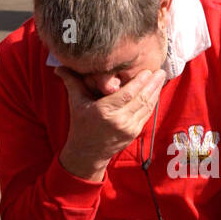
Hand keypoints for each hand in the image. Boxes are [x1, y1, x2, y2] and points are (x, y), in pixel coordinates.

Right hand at [56, 66, 165, 181]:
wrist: (87, 152)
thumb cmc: (81, 125)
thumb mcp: (75, 103)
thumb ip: (71, 83)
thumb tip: (59, 67)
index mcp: (104, 112)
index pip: (127, 94)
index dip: (139, 82)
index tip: (147, 70)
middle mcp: (119, 120)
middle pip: (141, 99)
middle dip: (153, 84)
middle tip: (161, 71)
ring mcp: (129, 128)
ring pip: (147, 107)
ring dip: (155, 92)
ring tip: (161, 78)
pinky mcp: (134, 132)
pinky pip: (146, 114)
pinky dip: (152, 102)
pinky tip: (156, 92)